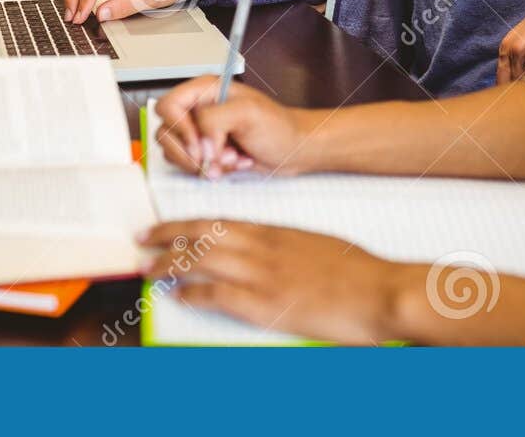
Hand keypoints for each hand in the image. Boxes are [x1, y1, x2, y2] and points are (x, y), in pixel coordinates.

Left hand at [141, 220, 409, 344]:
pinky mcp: (268, 302)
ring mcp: (264, 274)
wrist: (381, 289)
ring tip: (148, 269)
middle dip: (168, 235)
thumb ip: (290, 248)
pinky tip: (178, 296)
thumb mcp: (318, 247)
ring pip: (202, 259)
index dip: (189, 223)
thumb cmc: (358, 273)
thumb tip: (273, 255)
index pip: (221, 220)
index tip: (168, 225)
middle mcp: (265, 247)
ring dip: (170, 263)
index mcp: (277, 232)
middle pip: (203, 234)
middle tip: (143, 239)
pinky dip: (194, 293)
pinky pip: (218, 294)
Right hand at [153, 77, 315, 178]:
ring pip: (174, 152)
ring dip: (204, 162)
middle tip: (217, 155)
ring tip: (230, 158)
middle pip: (166, 132)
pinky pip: (189, 166)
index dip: (179, 127)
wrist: (293, 150)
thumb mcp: (248, 113)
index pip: (168, 105)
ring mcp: (200, 133)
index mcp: (205, 91)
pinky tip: (232, 163)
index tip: (199, 143)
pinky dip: (210, 170)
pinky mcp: (205, 153)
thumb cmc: (278, 127)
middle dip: (192, 151)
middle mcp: (199, 110)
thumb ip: (214, 120)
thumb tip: (197, 140)